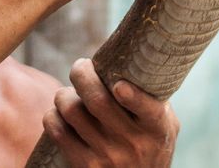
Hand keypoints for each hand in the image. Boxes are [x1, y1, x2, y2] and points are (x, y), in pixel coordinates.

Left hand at [43, 59, 178, 166]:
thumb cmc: (151, 146)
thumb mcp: (166, 126)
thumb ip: (153, 100)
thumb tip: (131, 62)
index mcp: (157, 129)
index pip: (148, 111)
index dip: (132, 97)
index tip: (119, 85)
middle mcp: (133, 144)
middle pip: (97, 101)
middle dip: (82, 74)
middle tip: (81, 67)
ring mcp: (108, 157)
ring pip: (72, 111)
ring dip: (63, 94)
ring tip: (67, 92)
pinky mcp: (85, 167)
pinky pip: (58, 132)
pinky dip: (52, 116)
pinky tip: (58, 112)